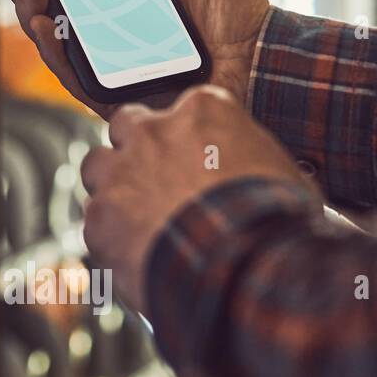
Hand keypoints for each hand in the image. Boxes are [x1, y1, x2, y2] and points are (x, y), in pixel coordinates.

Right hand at [0, 0, 270, 117]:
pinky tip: (43, 22)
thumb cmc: (234, 7)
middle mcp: (102, 25)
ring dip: (27, 3)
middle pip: (43, 0)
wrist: (263, 55)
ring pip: (47, 34)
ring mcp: (103, 58)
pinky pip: (70, 74)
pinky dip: (52, 48)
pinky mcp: (111, 90)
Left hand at [79, 85, 318, 311]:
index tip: (192, 157)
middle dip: (136, 150)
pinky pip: (95, 220)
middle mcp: (153, 131)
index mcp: (203, 110)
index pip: (183, 110)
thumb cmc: (275, 222)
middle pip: (127, 127)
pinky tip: (136, 255)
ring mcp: (119, 172)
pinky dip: (111, 237)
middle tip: (154, 181)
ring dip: (113, 187)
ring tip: (139, 219)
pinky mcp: (99, 216)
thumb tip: (247, 176)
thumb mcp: (281, 173)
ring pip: (97, 167)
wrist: (245, 267)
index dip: (185, 137)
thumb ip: (246, 159)